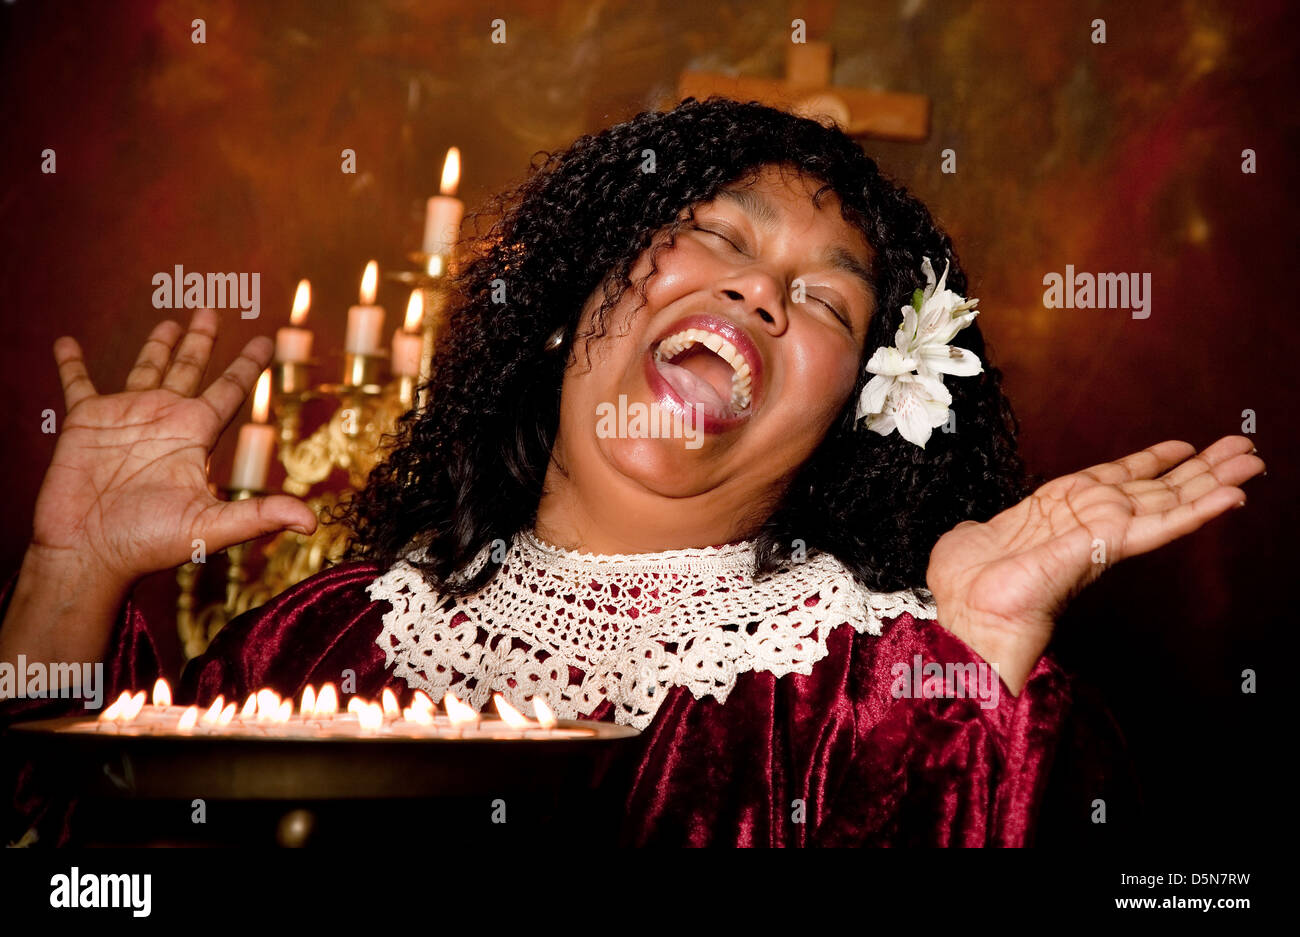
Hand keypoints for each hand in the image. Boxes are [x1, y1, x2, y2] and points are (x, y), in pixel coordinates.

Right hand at [32, 308, 316, 585]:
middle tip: (211, 311)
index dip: (248, 364)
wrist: (89, 554)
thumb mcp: (210, 526)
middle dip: (201, 341)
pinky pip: (77, 384)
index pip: (230, 389)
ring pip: (145, 368)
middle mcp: (164, 420)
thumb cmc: (148, 545)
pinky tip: (67, 342)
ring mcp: (125, 418)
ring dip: (156, 345)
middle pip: (190, 369)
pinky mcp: (85, 422)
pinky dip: (72, 363)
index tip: (267, 340)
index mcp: (195, 435)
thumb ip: (260, 516)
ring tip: (170, 321)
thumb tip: (312, 523)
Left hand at [926, 436, 1263, 693]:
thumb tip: (974, 529)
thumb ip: (983, 527)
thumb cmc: (965, 587)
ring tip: (1252, 461)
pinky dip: (1199, 510)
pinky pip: (1161, 526)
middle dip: (1201, 469)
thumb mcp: (970, 538)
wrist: (970, 615)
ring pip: (1169, 503)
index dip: (1152, 462)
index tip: (1184, 446)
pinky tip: (1231, 497)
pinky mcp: (1108, 546)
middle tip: (1244, 449)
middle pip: (1156, 490)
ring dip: (1213, 482)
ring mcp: (1102, 535)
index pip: (1117, 481)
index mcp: (1060, 513)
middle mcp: (1089, 523)